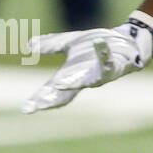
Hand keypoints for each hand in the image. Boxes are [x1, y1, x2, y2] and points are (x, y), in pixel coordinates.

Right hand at [21, 14, 152, 112]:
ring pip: (85, 82)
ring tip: (59, 84)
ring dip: (72, 84)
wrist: (127, 42)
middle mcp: (83, 79)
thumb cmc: (99, 45)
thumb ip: (51, 44)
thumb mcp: (70, 42)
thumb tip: (28, 45)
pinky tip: (98, 44)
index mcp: (71, 75)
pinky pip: (107, 61)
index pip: (50, 90)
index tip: (25, 109)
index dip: (38, 100)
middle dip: (51, 99)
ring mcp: (98, 75)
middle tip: (38, 106)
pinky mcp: (114, 66)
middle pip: (64, 93)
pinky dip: (102, 53)